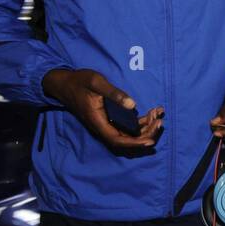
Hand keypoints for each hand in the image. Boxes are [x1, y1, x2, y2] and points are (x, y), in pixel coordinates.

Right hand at [41, 68, 163, 149]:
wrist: (64, 83)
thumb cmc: (79, 81)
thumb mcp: (96, 82)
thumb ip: (113, 93)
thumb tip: (131, 104)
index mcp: (98, 122)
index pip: (118, 140)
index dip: (135, 143)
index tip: (151, 140)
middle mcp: (103, 127)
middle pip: (127, 140)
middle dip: (146, 134)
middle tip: (160, 121)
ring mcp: (107, 124)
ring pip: (129, 134)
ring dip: (146, 128)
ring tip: (158, 115)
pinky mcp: (110, 120)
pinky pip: (127, 127)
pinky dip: (141, 122)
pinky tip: (152, 112)